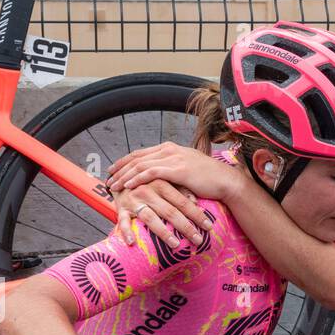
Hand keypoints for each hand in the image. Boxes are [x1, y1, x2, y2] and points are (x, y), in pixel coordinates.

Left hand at [108, 142, 240, 240]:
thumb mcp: (188, 170)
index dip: (125, 161)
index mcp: (170, 148)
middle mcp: (169, 150)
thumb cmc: (209, 179)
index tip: (113, 170)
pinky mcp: (177, 169)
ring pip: (141, 165)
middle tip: (108, 179)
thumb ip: (174, 169)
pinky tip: (128, 186)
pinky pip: (151, 173)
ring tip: (113, 185)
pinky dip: (137, 179)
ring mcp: (173, 158)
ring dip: (124, 176)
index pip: (141, 153)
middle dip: (120, 168)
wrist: (226, 181)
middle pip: (137, 157)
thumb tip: (164, 177)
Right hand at [112, 183, 208, 248]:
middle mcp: (148, 191)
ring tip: (176, 244)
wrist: (119, 177)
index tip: (209, 227)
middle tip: (199, 240)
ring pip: (150, 218)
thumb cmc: (148, 183)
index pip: (182, 201)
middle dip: (186, 227)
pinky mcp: (122, 208)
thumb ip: (180, 189)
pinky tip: (132, 242)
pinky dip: (126, 231)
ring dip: (163, 232)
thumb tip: (196, 201)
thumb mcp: (164, 182)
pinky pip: (123, 221)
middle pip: (170, 211)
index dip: (196, 214)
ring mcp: (134, 200)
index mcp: (161, 182)